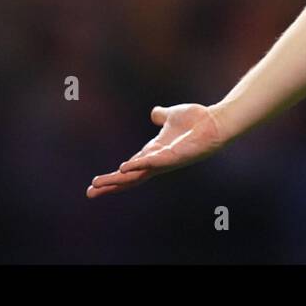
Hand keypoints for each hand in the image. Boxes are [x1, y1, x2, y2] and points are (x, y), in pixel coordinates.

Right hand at [86, 103, 229, 198]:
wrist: (215, 122)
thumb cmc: (196, 121)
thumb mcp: (171, 116)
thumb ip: (162, 116)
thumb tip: (154, 113)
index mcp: (153, 153)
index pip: (129, 170)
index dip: (113, 178)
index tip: (94, 186)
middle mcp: (157, 161)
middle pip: (130, 178)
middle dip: (110, 184)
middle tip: (90, 192)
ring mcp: (165, 161)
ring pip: (138, 174)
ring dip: (119, 179)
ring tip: (100, 183)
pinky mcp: (174, 156)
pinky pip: (154, 162)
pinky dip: (139, 165)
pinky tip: (125, 167)